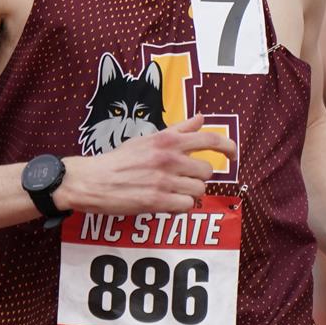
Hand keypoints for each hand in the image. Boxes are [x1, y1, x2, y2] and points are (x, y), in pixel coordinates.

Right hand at [58, 117, 236, 215]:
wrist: (93, 180)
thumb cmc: (119, 159)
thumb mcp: (148, 138)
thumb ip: (178, 130)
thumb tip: (201, 118)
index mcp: (167, 140)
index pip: (209, 140)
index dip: (228, 147)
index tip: (232, 155)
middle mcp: (168, 158)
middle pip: (207, 171)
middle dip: (198, 176)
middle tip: (183, 178)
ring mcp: (164, 181)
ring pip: (198, 190)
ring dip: (189, 192)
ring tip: (172, 190)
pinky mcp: (158, 201)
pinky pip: (186, 205)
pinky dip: (179, 206)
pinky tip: (166, 202)